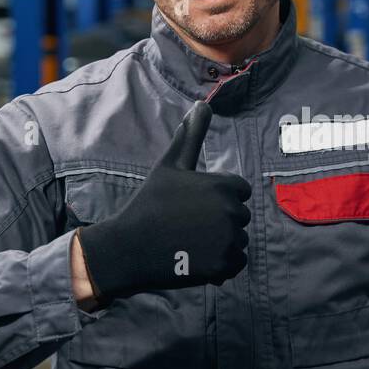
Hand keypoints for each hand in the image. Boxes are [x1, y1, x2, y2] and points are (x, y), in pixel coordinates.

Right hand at [74, 100, 250, 301]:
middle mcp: (231, 211)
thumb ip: (191, 136)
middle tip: (188, 226)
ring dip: (221, 244)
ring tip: (190, 243)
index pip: (239, 191)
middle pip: (240, 217)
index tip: (194, 206)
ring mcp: (229, 239)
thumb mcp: (169, 166)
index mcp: (223, 186)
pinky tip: (197, 259)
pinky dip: (222, 264)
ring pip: (239, 240)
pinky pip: (237, 263)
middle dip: (220, 222)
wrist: (128, 247)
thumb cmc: (149, 203)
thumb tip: (203, 104)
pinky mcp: (224, 265)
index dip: (218, 199)